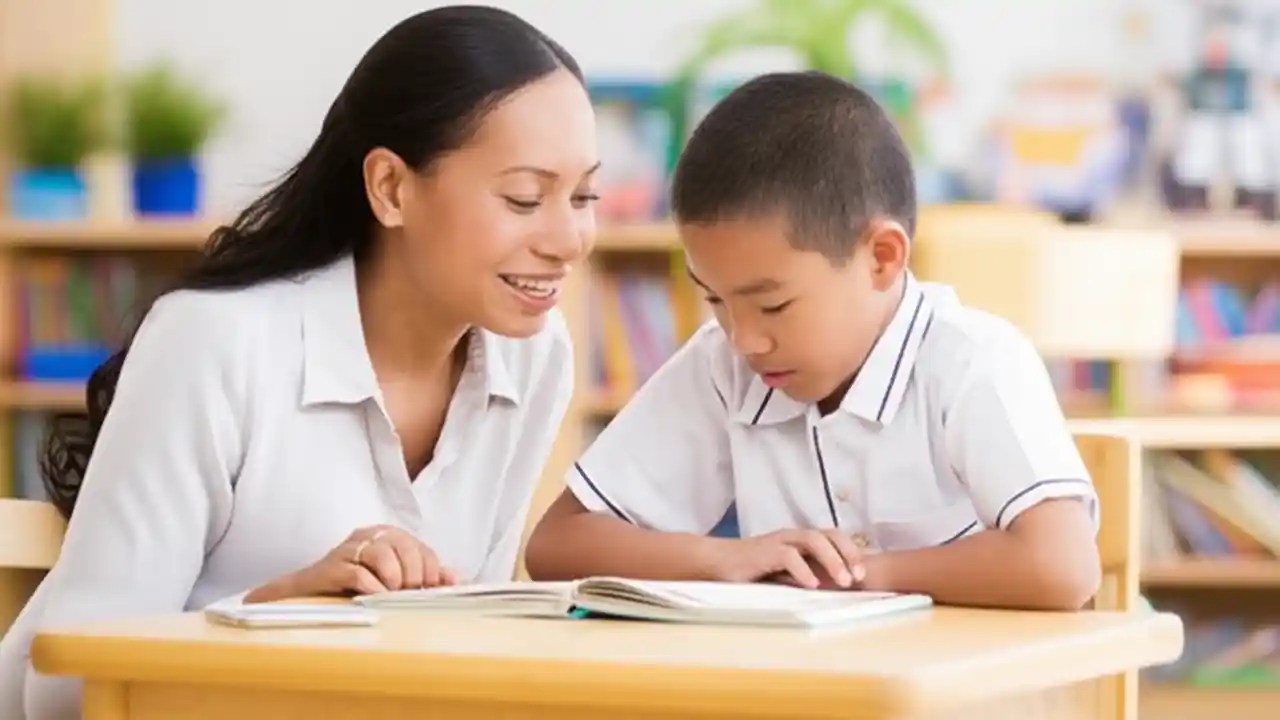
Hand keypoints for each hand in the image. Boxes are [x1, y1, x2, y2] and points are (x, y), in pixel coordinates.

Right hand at [247, 525, 457, 601]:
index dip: (431, 573)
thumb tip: (457, 578)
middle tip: (407, 596)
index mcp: (390, 536)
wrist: (308, 595)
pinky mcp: (332, 565)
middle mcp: (371, 535)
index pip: (422, 549)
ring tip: (389, 596)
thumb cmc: (355, 587)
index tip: (427, 593)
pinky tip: (373, 598)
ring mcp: (350, 547)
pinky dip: (372, 589)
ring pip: (384, 555)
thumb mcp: (395, 580)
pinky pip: (359, 574)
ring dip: (393, 581)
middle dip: (413, 577)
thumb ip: (426, 576)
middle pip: (405, 548)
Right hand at [707, 529, 866, 589]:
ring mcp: (778, 542)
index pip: (833, 537)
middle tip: (859, 576)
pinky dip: (803, 570)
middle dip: (849, 553)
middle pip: (829, 534)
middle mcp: (792, 537)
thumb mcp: (784, 573)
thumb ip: (806, 575)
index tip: (864, 576)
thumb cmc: (751, 571)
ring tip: (843, 581)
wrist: (716, 563)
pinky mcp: (763, 552)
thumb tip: (836, 588)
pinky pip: (788, 556)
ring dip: (832, 560)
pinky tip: (812, 585)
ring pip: (813, 540)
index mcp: (799, 541)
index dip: (852, 552)